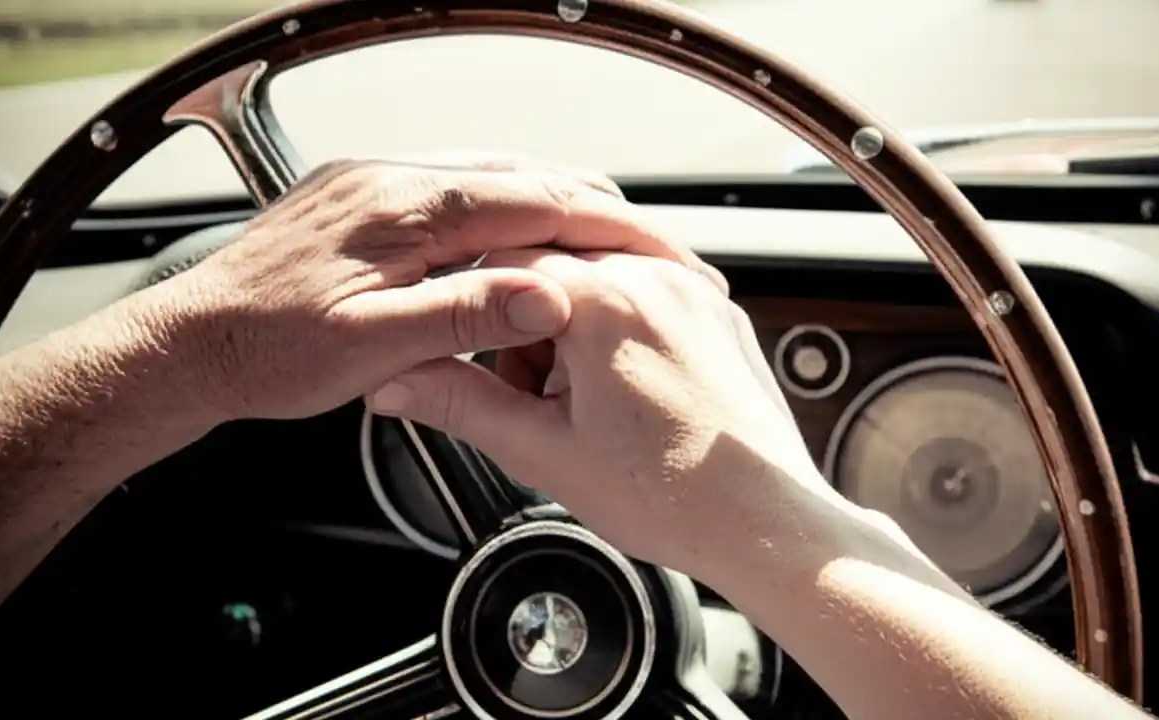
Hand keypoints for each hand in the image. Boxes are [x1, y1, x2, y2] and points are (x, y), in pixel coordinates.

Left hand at [168, 156, 723, 420]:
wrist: (191, 345)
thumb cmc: (269, 352)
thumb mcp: (375, 348)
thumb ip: (464, 316)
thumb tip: (546, 296)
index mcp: (404, 211)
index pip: (534, 201)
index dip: (605, 225)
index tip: (653, 245)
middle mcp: (392, 181)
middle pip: (522, 177)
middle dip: (589, 210)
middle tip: (641, 247)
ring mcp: (375, 184)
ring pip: (490, 180)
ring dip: (547, 211)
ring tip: (592, 256)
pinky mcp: (361, 199)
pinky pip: (453, 191)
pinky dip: (500, 215)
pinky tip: (512, 249)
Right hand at [366, 250, 822, 580]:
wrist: (763, 523)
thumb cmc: (672, 496)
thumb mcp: (543, 453)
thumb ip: (459, 405)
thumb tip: (394, 384)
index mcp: (605, 298)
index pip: (501, 262)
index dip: (473, 312)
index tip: (468, 351)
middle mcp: (655, 276)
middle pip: (553, 270)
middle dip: (528, 331)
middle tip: (537, 400)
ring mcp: (694, 292)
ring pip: (601, 282)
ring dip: (574, 331)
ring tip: (585, 407)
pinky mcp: (719, 314)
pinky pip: (647, 298)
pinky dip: (620, 334)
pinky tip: (626, 398)